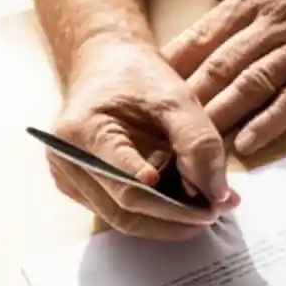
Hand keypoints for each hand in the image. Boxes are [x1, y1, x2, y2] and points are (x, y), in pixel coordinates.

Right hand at [50, 39, 235, 238]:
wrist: (106, 63)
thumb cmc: (138, 76)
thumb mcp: (175, 97)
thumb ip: (198, 142)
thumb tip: (219, 196)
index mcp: (83, 130)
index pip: (125, 179)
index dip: (165, 201)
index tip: (202, 207)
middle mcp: (67, 159)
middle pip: (124, 208)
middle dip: (176, 216)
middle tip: (217, 212)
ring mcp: (68, 178)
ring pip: (121, 219)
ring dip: (166, 222)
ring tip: (203, 211)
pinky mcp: (79, 189)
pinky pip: (117, 213)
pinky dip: (151, 215)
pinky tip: (178, 205)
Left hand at [163, 0, 285, 154]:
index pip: (206, 34)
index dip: (176, 65)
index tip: (151, 89)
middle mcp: (275, 23)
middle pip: (219, 66)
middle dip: (187, 100)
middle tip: (162, 131)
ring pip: (249, 86)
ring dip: (218, 117)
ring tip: (194, 145)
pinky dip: (268, 124)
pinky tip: (248, 144)